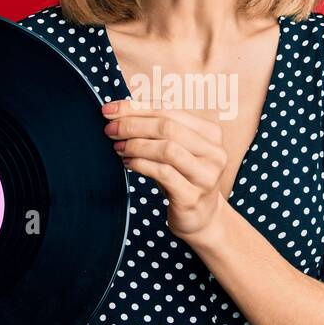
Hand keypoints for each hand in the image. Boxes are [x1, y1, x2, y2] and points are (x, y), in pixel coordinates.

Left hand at [102, 98, 227, 237]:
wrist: (201, 217)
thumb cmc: (182, 177)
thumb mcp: (174, 149)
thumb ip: (156, 129)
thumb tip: (117, 111)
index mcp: (210, 132)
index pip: (169, 111)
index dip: (137, 108)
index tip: (109, 109)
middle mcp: (214, 152)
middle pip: (168, 127)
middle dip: (133, 125)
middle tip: (110, 129)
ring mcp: (206, 175)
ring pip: (167, 149)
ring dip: (136, 145)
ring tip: (118, 147)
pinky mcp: (193, 196)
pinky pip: (163, 173)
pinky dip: (140, 164)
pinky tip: (127, 163)